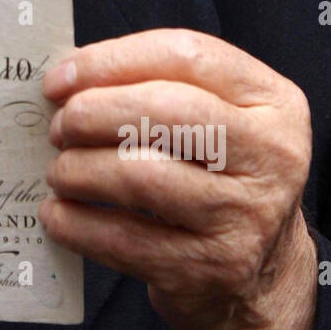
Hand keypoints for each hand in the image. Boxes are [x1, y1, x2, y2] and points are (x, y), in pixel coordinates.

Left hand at [40, 29, 316, 329]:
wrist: (261, 275)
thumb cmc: (218, 177)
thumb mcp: (216, 119)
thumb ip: (155, 86)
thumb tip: (66, 80)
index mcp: (273, 102)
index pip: (186, 55)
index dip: (110, 61)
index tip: (59, 79)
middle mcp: (271, 156)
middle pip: (164, 110)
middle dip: (91, 113)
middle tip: (58, 127)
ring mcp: (244, 216)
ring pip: (138, 175)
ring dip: (77, 169)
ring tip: (60, 172)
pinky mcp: (209, 269)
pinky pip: (122, 239)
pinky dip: (75, 223)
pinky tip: (57, 214)